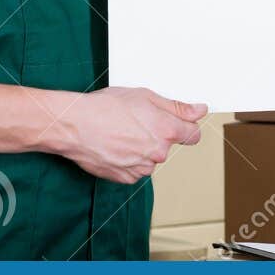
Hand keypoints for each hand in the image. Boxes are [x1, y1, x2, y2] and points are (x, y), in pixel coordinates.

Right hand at [55, 87, 206, 182]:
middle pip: (168, 146)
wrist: (75, 126)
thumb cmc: (105, 107)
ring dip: (142, 149)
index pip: (193, 135)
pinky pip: (135, 169)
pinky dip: (129, 160)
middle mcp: (158, 153)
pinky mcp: (126, 178)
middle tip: (137, 122)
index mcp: (166, 131)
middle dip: (158, 135)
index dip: (187, 127)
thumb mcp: (145, 96)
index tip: (181, 123)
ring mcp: (142, 168)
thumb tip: (200, 111)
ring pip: (151, 158)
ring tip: (121, 133)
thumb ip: (177, 107)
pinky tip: (115, 146)